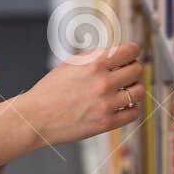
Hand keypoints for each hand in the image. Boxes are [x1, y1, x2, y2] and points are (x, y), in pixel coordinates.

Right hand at [18, 42, 143, 146]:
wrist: (35, 118)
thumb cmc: (51, 90)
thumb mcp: (70, 63)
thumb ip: (95, 56)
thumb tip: (118, 51)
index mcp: (94, 63)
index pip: (131, 50)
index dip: (132, 53)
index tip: (129, 57)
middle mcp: (102, 82)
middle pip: (137, 70)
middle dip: (132, 70)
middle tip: (124, 76)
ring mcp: (105, 104)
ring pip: (139, 92)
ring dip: (133, 90)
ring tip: (122, 92)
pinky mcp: (106, 123)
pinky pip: (133, 113)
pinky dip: (129, 109)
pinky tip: (119, 107)